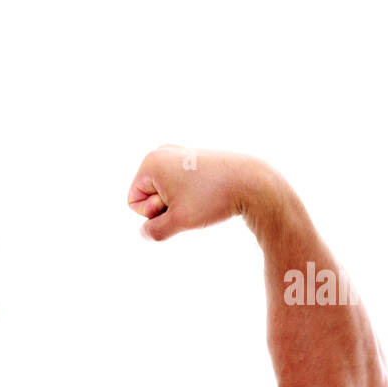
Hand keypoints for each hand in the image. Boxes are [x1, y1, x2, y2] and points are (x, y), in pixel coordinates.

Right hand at [127, 146, 264, 241]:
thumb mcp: (177, 222)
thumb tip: (145, 233)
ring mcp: (179, 154)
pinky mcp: (193, 160)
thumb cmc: (213, 199)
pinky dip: (191, 197)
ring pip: (166, 194)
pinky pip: (180, 189)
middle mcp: (162, 153)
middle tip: (192, 201)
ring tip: (202, 197)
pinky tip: (209, 193)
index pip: (134, 203)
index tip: (177, 205)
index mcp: (151, 161)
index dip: (153, 213)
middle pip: (149, 197)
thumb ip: (154, 232)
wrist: (253, 183)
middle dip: (166, 207)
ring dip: (180, 205)